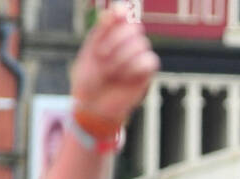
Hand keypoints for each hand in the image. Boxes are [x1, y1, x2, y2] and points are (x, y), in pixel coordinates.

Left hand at [68, 3, 158, 131]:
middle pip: (134, 28)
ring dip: (122, 57)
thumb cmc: (88, 79)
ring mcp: (138, 59)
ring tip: (111, 72)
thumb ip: (103, 29)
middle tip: (102, 58)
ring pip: (141, 44)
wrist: (92, 107)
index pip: (123, 15)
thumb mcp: (90, 50)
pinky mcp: (146, 75)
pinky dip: (136, 66)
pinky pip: (150, 61)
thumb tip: (121, 7)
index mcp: (112, 34)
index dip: (118, 16)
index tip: (108, 23)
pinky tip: (124, 76)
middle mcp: (127, 44)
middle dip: (115, 41)